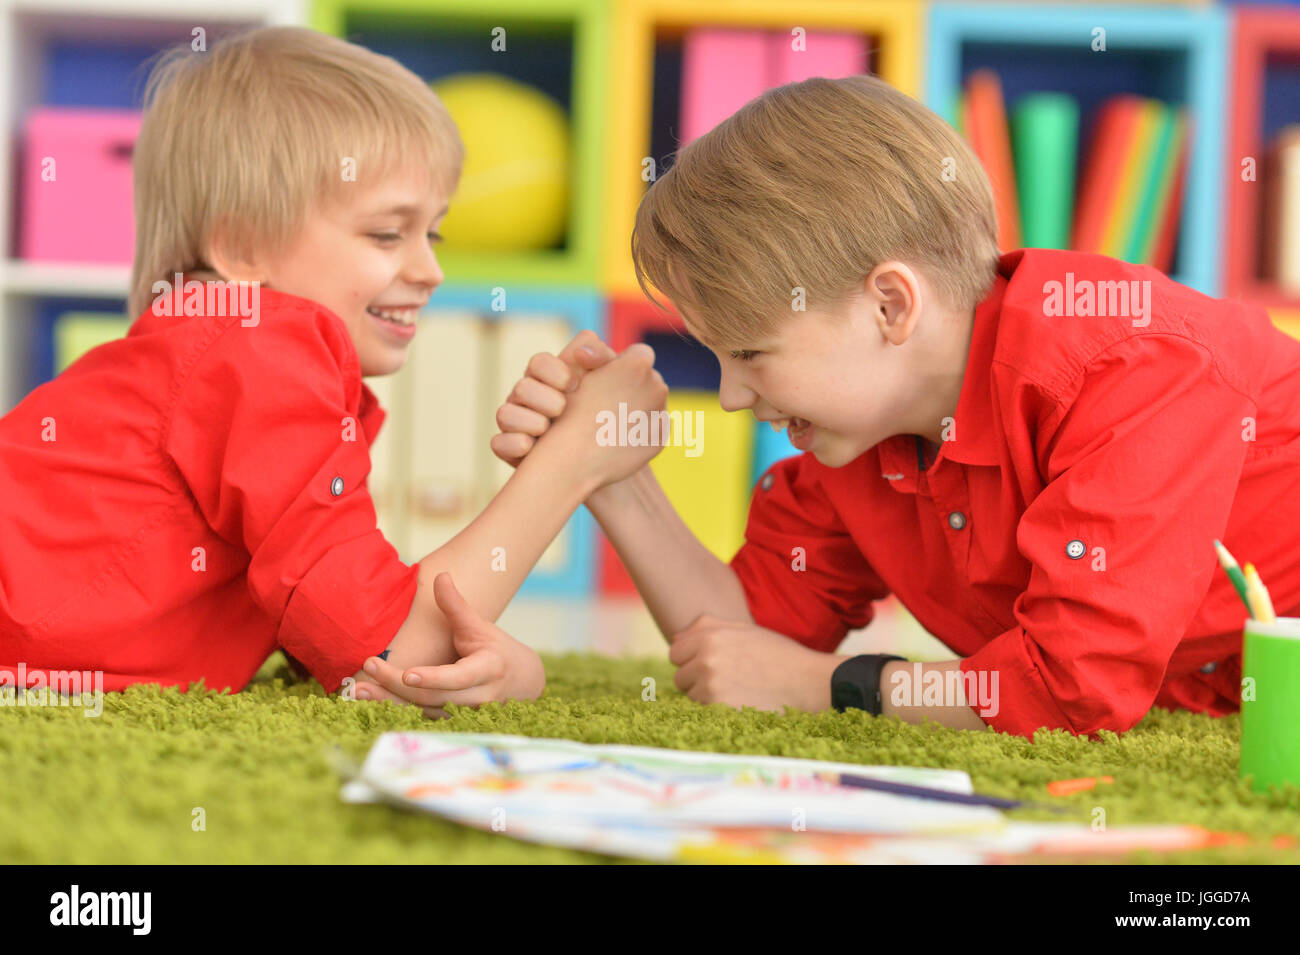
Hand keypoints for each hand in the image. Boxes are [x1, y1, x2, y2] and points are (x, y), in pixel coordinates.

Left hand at [353, 572, 544, 718]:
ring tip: (358, 691)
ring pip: (422, 712)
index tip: (407, 674)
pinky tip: (371, 700)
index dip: (433, 678)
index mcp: (487, 669)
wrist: (520, 682)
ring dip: (389, 702)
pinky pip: (420, 718)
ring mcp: (466, 715)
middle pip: (431, 698)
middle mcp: (478, 697)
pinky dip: (395, 710)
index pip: (457, 678)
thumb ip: (456, 606)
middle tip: (367, 670)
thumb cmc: (494, 649)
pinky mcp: (453, 722)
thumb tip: (441, 576)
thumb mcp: (479, 626)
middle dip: (396, 687)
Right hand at [491, 329, 616, 467]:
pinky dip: (513, 443)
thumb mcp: (612, 383)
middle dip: (543, 398)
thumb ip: (601, 358)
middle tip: (562, 409)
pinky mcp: (512, 451)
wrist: (606, 458)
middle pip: (521, 388)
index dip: (553, 371)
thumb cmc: (606, 412)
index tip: (574, 385)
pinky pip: (498, 444)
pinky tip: (530, 447)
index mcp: (548, 379)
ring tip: (547, 429)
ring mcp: (517, 424)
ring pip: (505, 414)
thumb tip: (584, 348)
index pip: (539, 363)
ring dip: (528, 421)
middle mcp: (528, 399)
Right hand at [538, 341, 668, 489]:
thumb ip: (599, 356)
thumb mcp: (579, 373)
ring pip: (652, 402)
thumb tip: (598, 342)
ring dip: (638, 408)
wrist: (575, 457)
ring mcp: (661, 412)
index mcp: (638, 363)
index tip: (605, 380)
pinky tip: (619, 436)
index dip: (620, 366)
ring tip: (611, 421)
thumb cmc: (570, 411)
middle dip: (632, 386)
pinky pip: (653, 427)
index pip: (638, 353)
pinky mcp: (661, 437)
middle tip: (607, 402)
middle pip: (648, 378)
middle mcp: (656, 384)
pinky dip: (641, 430)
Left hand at [668, 615, 842, 712]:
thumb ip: (707, 627)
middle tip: (726, 680)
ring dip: (707, 696)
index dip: (691, 659)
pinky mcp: (719, 707)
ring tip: (737, 690)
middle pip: (680, 676)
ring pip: (691, 696)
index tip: (710, 664)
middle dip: (696, 679)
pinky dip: (717, 710)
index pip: (676, 652)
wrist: (807, 681)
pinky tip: (740, 702)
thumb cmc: (777, 654)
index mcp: (710, 636)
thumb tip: (676, 637)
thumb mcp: (744, 629)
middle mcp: (706, 658)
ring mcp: (711, 684)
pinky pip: (704, 711)